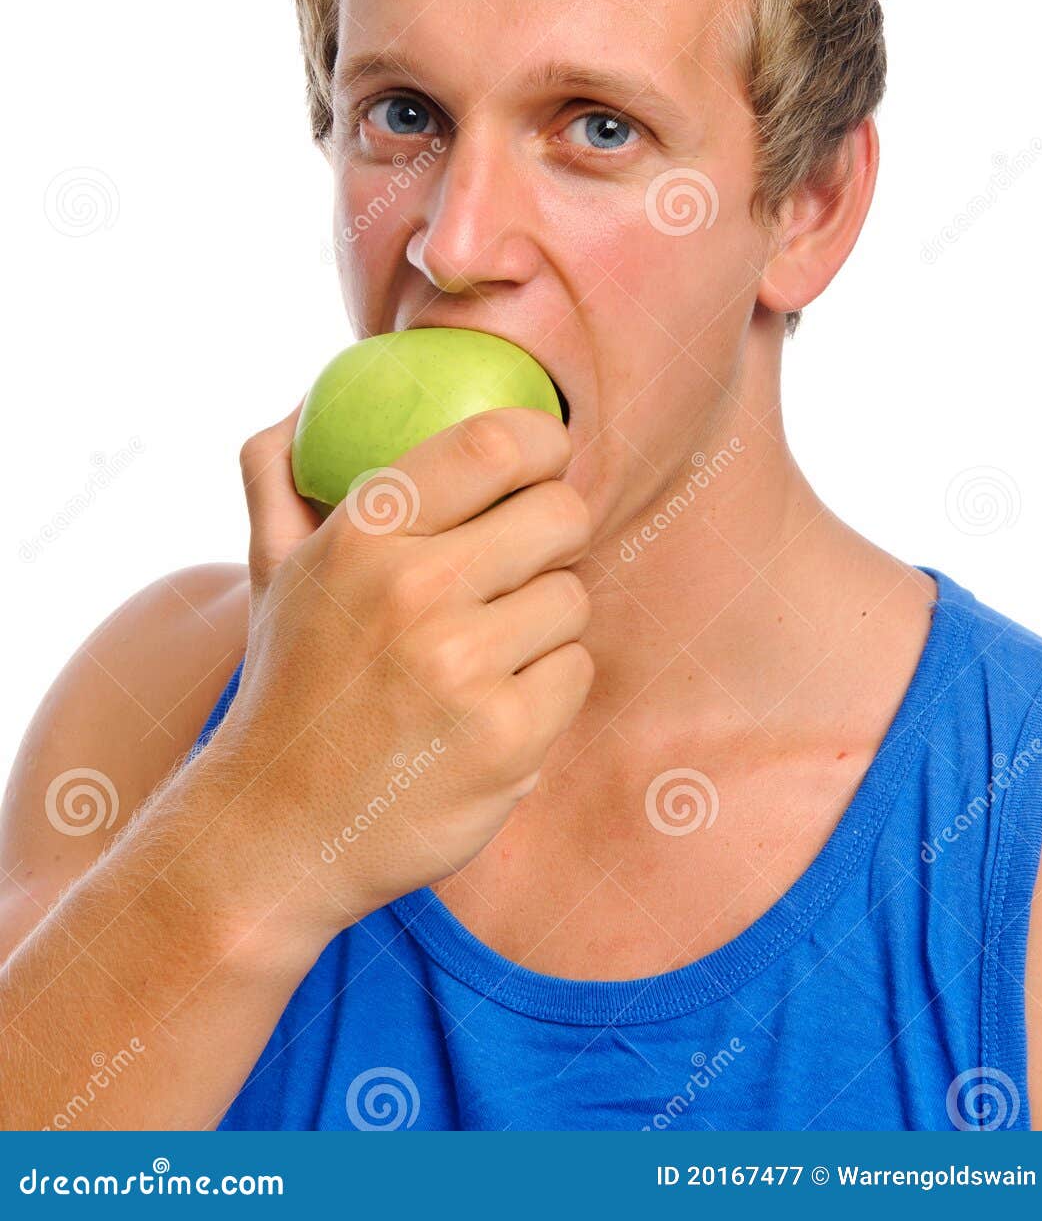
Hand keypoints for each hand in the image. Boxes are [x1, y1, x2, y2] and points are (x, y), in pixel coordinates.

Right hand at [224, 404, 592, 938]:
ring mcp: (462, 667)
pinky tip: (493, 709)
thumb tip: (307, 401)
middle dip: (558, 532)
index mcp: (362, 534)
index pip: (494, 443)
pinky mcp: (506, 738)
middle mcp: (413, 591)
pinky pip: (576, 671)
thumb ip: (279, 475)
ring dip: (545, 623)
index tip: (546, 461)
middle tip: (527, 561)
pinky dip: (547, 688)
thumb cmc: (292, 686)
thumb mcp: (271, 571)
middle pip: (561, 514)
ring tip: (487, 653)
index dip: (544, 442)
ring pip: (573, 597)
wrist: (273, 834)